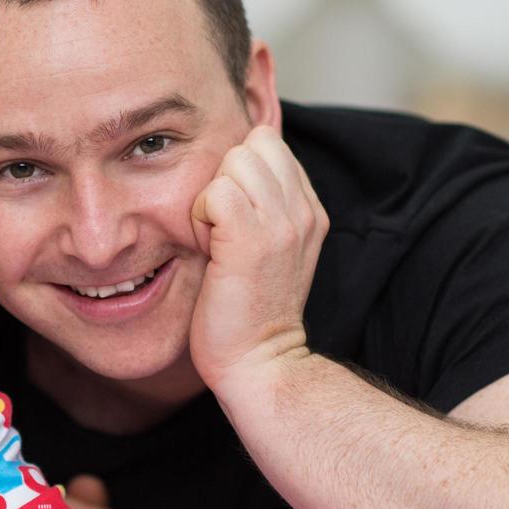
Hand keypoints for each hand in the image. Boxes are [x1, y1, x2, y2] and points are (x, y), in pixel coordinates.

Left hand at [188, 125, 328, 394]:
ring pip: (234, 160)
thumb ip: (261, 207)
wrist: (259, 364)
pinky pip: (216, 191)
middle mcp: (303, 210)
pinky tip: (208, 249)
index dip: (237, 171)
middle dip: (224, 177)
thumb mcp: (266, 252)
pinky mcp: (251, 238)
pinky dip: (200, 216)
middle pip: (252, 144)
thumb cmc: (247, 313)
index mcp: (308, 210)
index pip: (269, 144)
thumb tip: (230, 168)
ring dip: (211, 197)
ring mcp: (281, 222)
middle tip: (220, 229)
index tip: (231, 218)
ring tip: (215, 241)